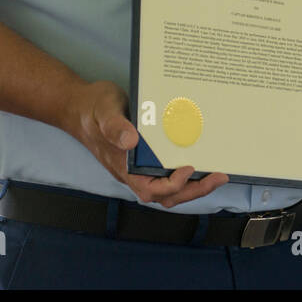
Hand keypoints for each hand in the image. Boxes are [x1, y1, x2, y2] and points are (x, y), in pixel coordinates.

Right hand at [67, 80, 227, 207]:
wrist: (81, 106)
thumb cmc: (93, 109)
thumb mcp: (104, 112)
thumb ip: (114, 126)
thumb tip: (130, 141)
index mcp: (124, 168)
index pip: (151, 190)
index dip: (172, 185)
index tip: (188, 167)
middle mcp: (133, 172)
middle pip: (166, 195)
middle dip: (195, 190)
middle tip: (220, 177)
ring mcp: (140, 167)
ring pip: (170, 188)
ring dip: (194, 185)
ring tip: (217, 174)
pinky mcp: (147, 158)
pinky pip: (168, 172)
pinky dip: (187, 173)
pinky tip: (202, 160)